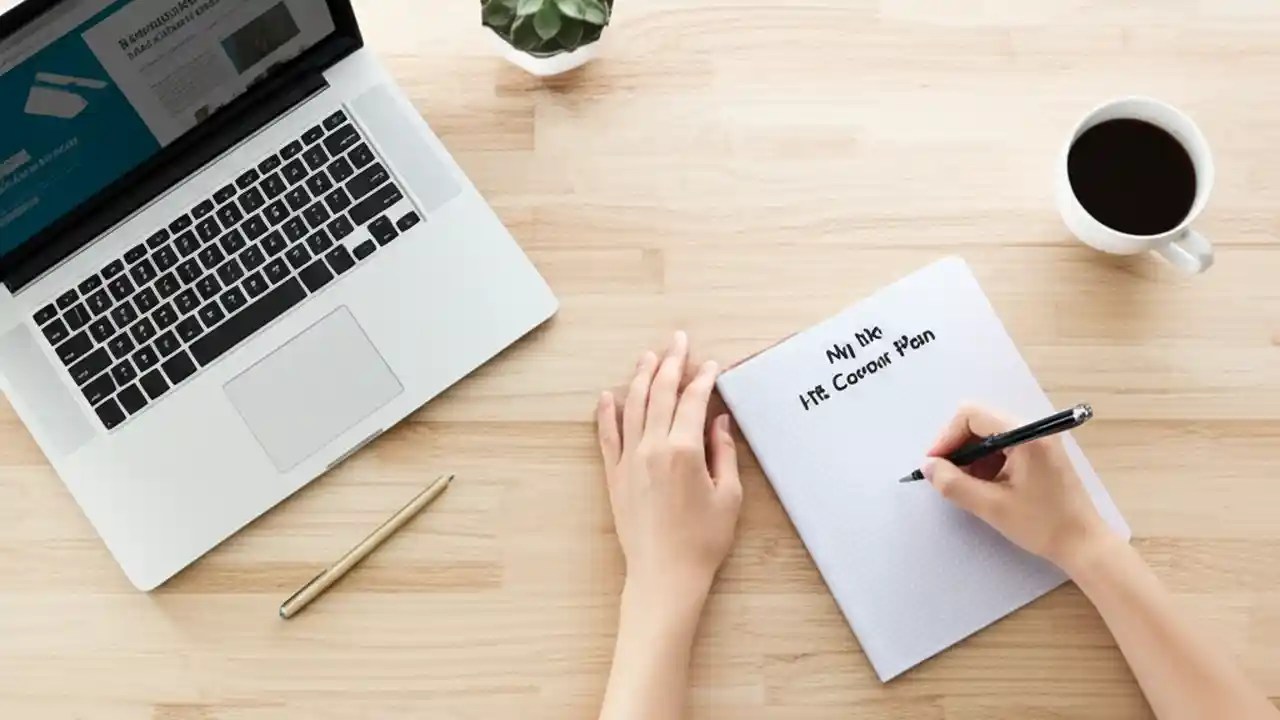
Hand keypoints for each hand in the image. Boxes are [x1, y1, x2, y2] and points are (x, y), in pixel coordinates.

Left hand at [596, 331, 742, 601]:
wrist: (664, 575)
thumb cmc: (702, 541)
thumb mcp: (728, 496)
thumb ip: (723, 453)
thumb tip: (719, 422)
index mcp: (684, 450)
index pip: (693, 401)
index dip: (703, 378)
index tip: (712, 365)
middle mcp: (652, 448)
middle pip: (660, 394)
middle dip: (670, 363)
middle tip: (678, 341)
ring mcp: (629, 461)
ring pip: (632, 407)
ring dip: (640, 377)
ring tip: (648, 356)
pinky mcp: (615, 476)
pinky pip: (608, 436)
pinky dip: (607, 413)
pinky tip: (608, 395)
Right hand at [924, 404, 1116, 571]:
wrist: (1084, 544)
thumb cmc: (1042, 525)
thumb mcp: (991, 506)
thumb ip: (953, 484)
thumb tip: (927, 466)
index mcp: (1025, 435)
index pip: (971, 415)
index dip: (946, 437)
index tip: (933, 464)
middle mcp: (1033, 429)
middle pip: (979, 421)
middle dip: (957, 447)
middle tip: (944, 475)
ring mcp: (1039, 440)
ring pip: (989, 434)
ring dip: (970, 456)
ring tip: (965, 485)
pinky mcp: (1040, 453)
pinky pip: (1003, 446)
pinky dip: (986, 462)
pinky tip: (984, 486)